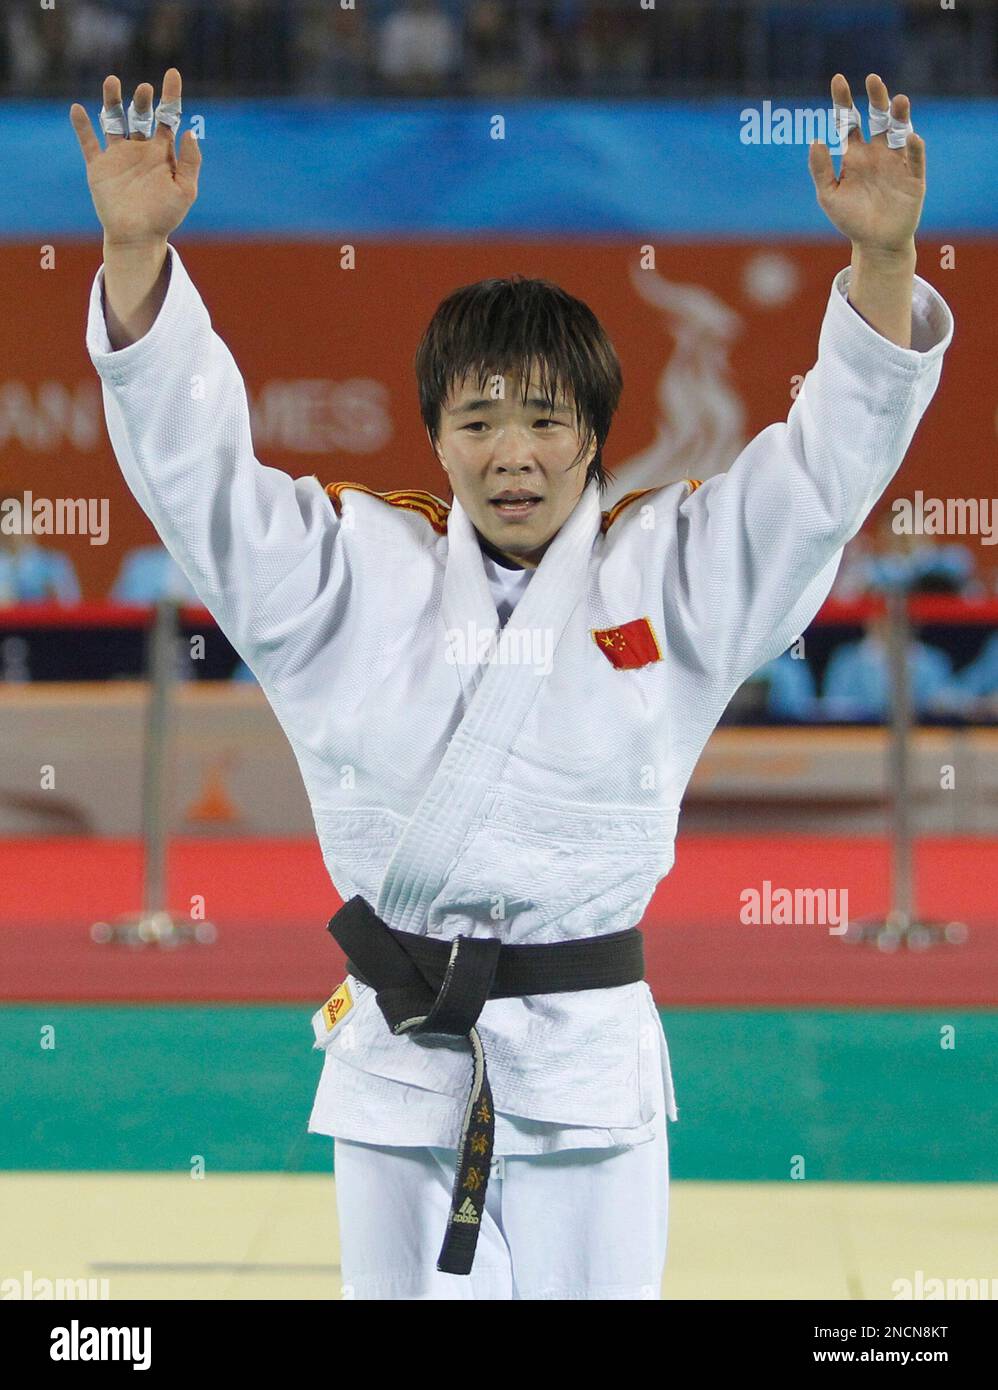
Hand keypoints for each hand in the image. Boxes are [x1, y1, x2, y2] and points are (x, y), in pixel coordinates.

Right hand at [69, 68, 199, 245]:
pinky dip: (82, 127)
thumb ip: (190, 162)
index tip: (172, 73)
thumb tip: (189, 131)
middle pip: (140, 114)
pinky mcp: (99, 167)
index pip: (167, 117)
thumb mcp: (185, 191)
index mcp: (162, 153)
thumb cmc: (165, 217)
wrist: (138, 238)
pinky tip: (78, 110)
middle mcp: (140, 149)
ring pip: (113, 120)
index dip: (170, 96)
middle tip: (145, 90)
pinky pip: (88, 142)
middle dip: (143, 100)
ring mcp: (118, 156)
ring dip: (112, 101)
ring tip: (112, 82)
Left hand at [808, 73, 924, 256]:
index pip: (849, 121)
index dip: (844, 101)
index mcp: (855, 154)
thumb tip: (815, 139)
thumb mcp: (829, 195)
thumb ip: (820, 169)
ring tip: (898, 100)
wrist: (875, 244)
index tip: (838, 80)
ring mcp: (897, 162)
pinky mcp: (913, 178)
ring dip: (900, 116)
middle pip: (877, 118)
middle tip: (873, 79)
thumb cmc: (850, 218)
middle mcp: (877, 152)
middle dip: (876, 98)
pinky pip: (915, 159)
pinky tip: (912, 138)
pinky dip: (914, 148)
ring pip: (900, 131)